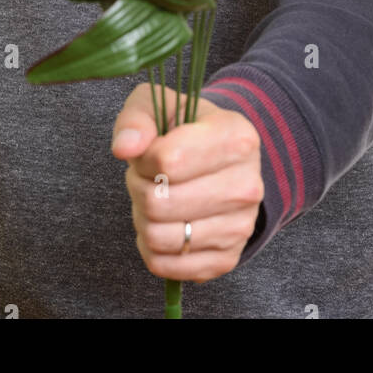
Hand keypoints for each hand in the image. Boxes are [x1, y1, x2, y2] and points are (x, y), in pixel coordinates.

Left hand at [111, 83, 263, 283]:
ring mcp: (241, 226)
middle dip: (138, 188)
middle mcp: (247, 185)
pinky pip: (166, 267)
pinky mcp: (227, 259)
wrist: (221, 161)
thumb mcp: (158, 105)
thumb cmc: (184, 130)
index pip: (169, 161)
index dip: (143, 159)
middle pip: (159, 203)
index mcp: (237, 138)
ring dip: (142, 218)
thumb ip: (136, 119)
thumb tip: (125, 147)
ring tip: (154, 198)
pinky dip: (151, 248)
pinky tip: (161, 224)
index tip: (147, 153)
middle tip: (146, 178)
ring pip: (159, 237)